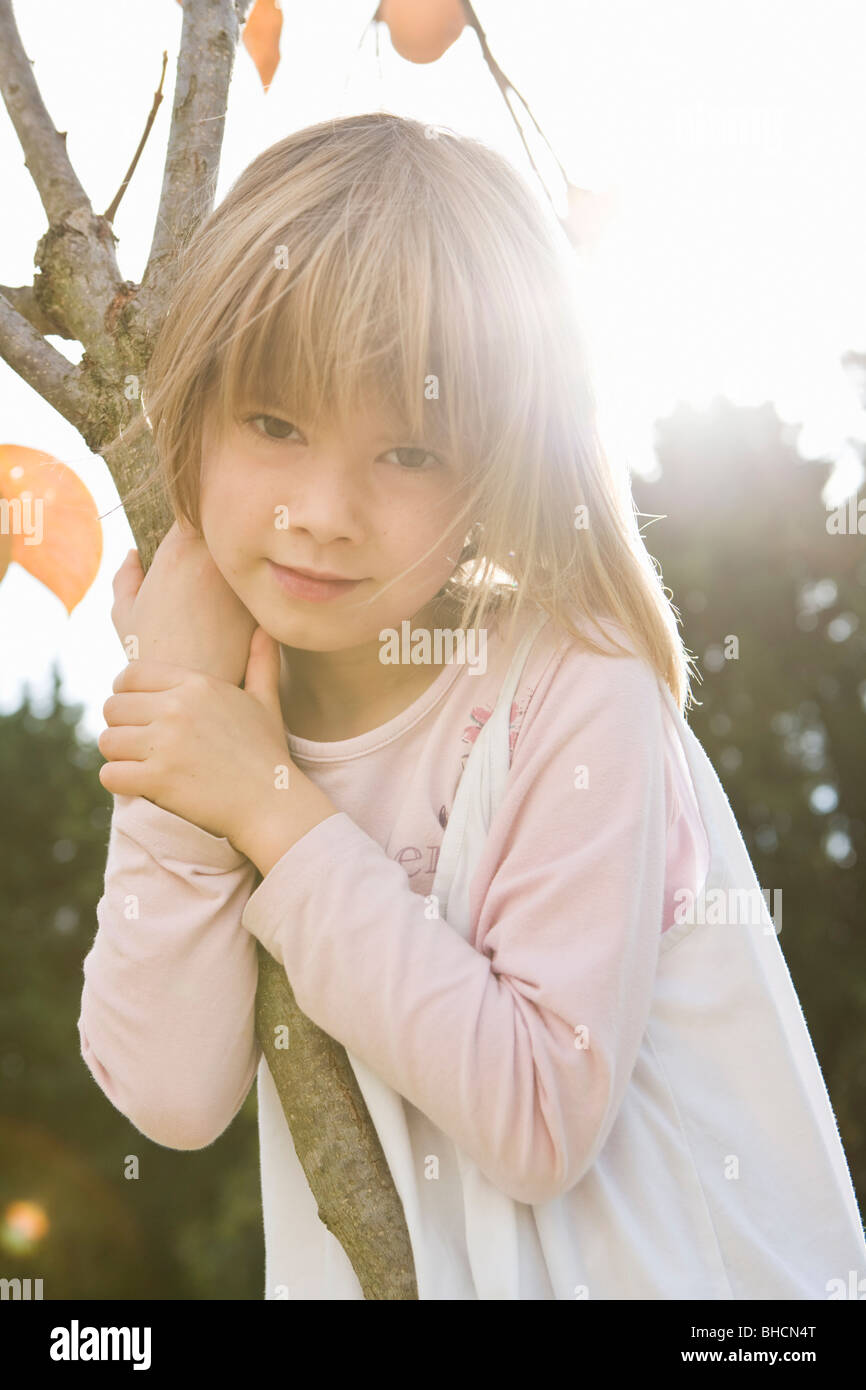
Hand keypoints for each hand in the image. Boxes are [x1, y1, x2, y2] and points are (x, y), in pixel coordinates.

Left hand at [99, 627, 292, 848]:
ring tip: (138, 763)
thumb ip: (260, 662)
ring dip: (118, 756)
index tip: (135, 710)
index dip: (124, 692)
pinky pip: (110, 775)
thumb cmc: (268, 753)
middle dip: (120, 726)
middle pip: (112, 707)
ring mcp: (166, 745)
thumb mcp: (266, 701)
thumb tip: (265, 628)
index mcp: (197, 685)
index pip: (130, 674)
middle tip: (138, 742)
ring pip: (107, 741)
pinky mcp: (158, 780)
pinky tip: (139, 785)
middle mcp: (177, 709)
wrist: (273, 804)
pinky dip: (119, 782)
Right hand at [111, 520, 258, 686]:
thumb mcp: (125, 617)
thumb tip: (133, 553)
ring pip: (249, 552)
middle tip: (210, 552)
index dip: (192, 518)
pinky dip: (257, 587)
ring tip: (224, 585)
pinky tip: (242, 610)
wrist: (195, 691)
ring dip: (242, 559)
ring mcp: (247, 575)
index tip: (189, 531)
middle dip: (221, 535)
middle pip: (227, 526)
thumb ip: (125, 578)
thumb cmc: (153, 656)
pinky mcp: (266, 598)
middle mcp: (219, 556)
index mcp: (181, 550)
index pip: (193, 509)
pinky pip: (264, 582)